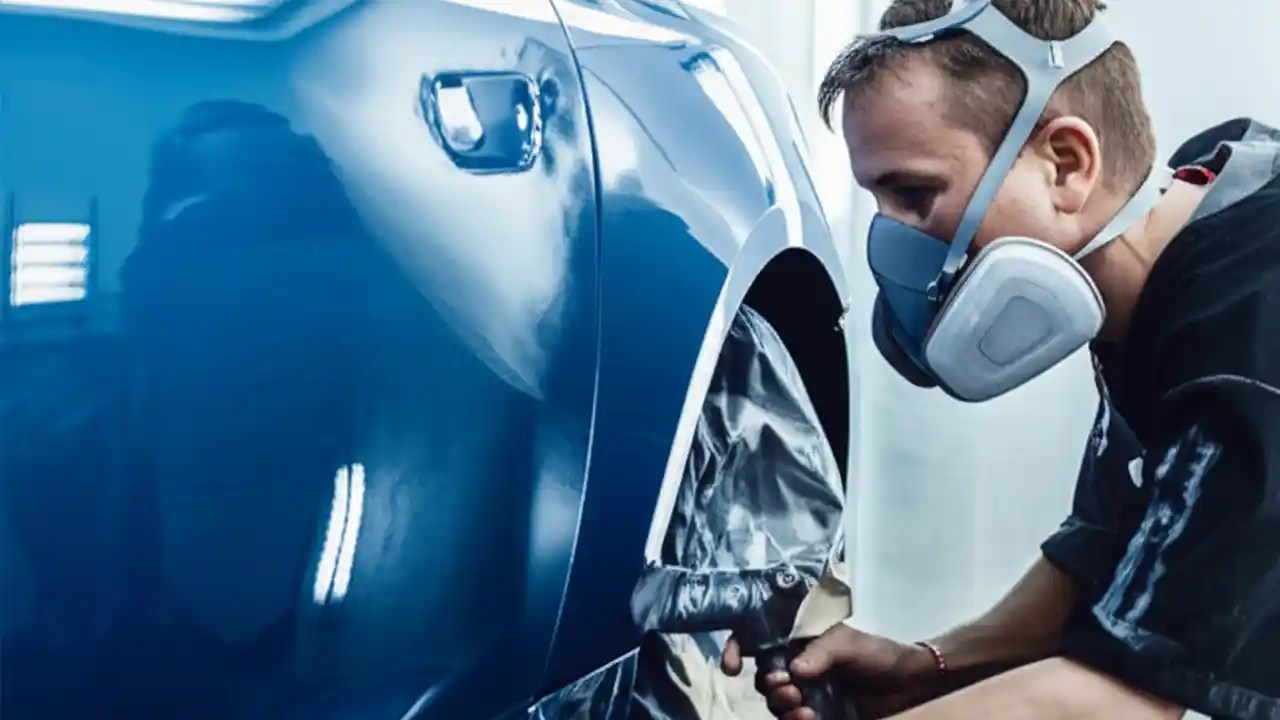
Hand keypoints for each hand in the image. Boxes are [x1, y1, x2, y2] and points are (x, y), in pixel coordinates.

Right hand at [721, 624, 939, 719]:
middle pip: (762, 676)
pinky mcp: (816, 716)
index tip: (732, 665)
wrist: (909, 686)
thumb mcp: (849, 643)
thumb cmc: (878, 655)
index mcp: (798, 641)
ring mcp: (805, 693)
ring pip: (775, 702)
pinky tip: (810, 719)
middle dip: (768, 684)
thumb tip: (793, 670)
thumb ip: (821, 652)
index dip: (736, 648)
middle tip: (788, 688)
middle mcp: (796, 666)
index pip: (756, 639)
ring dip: (782, 706)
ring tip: (802, 708)